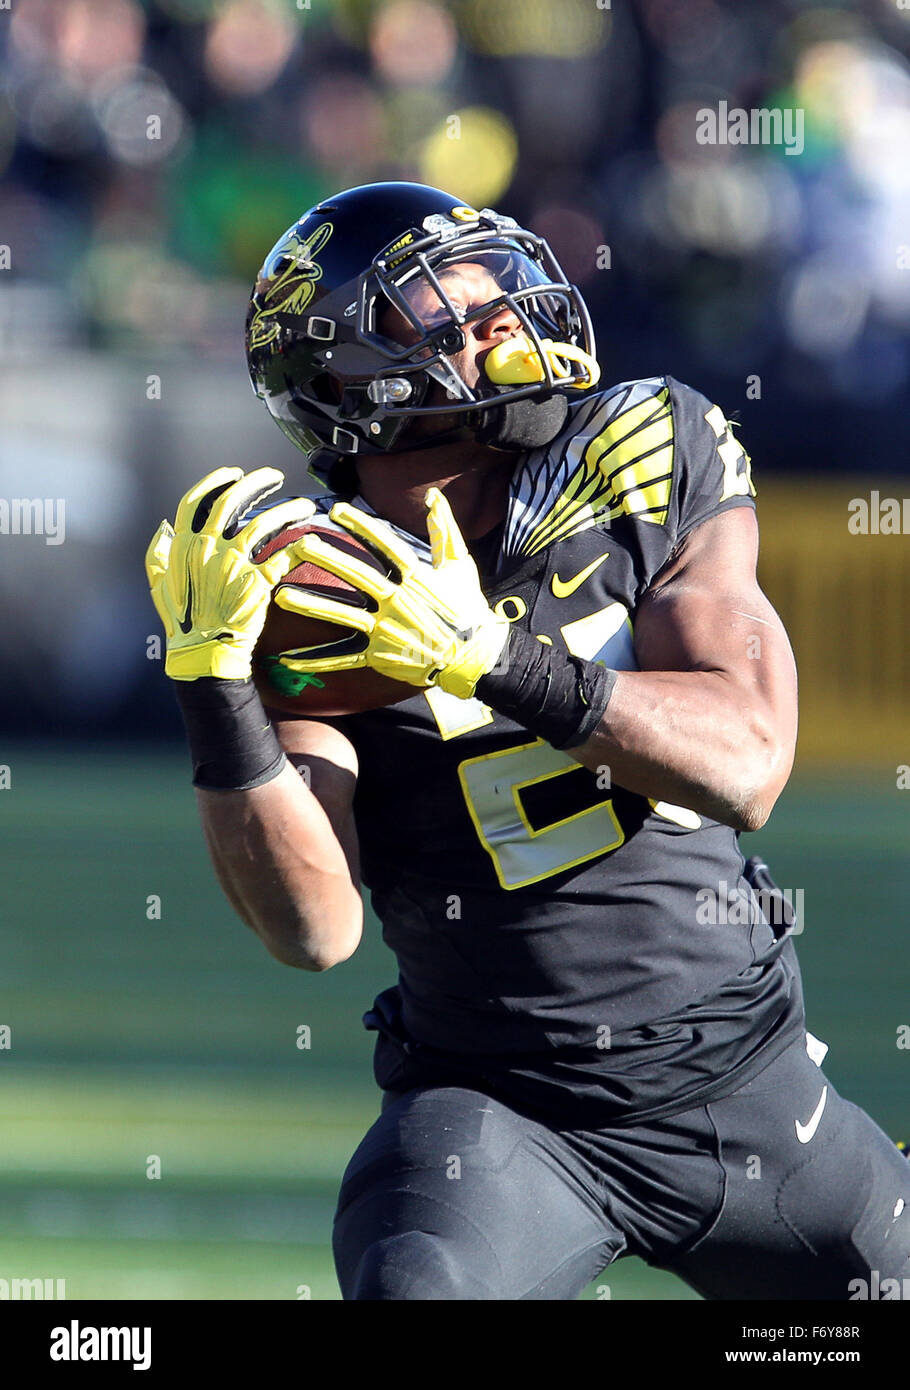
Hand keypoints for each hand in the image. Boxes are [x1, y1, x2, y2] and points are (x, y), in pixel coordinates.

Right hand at [145, 466, 315, 680]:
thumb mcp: (160, 585)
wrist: (204, 653)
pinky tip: (312, 537)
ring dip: (287, 509)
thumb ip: (159, 555)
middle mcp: (207, 549)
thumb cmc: (183, 623)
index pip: (196, 501)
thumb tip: (165, 529)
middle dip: (256, 482)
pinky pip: (284, 554)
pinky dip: (301, 543)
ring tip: (304, 504)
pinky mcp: (257, 582)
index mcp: (183, 547)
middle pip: (232, 502)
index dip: (216, 482)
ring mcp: (232, 565)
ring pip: (264, 523)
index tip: (235, 473)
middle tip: (275, 477)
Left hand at [273, 488, 509, 699]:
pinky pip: (344, 658)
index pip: (383, 544)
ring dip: (310, 605)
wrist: (474, 656)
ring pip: (342, 615)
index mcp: (416, 577)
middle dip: (327, 558)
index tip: (336, 510)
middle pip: (356, 575)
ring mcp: (386, 629)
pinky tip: (290, 659)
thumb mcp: (460, 565)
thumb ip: (444, 529)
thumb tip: (433, 496)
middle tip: (299, 544)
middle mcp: (397, 601)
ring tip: (281, 596)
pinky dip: (316, 660)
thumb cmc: (467, 608)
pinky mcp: (380, 655)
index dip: (360, 525)